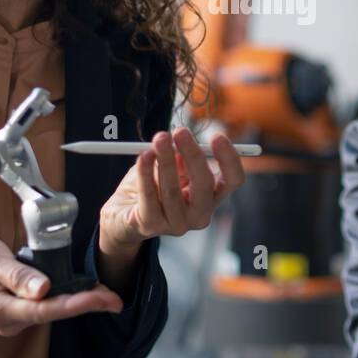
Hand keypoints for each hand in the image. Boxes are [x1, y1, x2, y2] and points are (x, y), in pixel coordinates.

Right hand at [0, 234, 122, 336]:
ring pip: (54, 311)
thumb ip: (16, 275)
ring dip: (80, 301)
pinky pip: (48, 306)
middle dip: (85, 304)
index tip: (100, 299)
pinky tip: (87, 291)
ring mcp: (15, 318)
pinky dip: (68, 297)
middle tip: (115, 299)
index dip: (76, 304)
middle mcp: (9, 321)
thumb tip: (43, 289)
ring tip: (107, 294)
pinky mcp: (20, 311)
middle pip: (54, 313)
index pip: (45, 310)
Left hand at [99, 128, 245, 249]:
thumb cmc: (154, 185)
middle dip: (193, 155)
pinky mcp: (151, 225)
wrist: (125, 211)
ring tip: (159, 139)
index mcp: (211, 197)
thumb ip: (181, 155)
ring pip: (172, 191)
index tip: (217, 136)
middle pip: (205, 185)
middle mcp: (199, 214)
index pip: (233, 180)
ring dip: (165, 160)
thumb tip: (183, 137)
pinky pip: (148, 196)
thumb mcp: (173, 166)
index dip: (229, 160)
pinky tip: (144, 156)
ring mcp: (176, 224)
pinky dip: (145, 173)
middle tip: (180, 132)